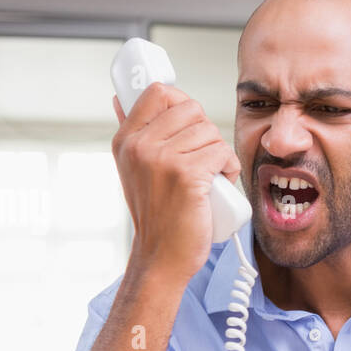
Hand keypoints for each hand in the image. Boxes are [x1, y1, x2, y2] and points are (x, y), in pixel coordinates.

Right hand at [111, 83, 241, 283]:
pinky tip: (219, 185)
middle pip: (192, 109)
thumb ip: (133, 134)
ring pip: (210, 131)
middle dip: (206, 133)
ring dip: (220, 154)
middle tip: (203, 159)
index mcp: (126, 140)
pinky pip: (222, 152)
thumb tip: (120, 97)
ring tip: (210, 177)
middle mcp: (140, 146)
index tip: (190, 122)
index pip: (158, 93)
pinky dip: (229, 169)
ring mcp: (162, 159)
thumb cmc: (156, 216)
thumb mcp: (133, 170)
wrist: (162, 257)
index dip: (182, 102)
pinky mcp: (186, 175)